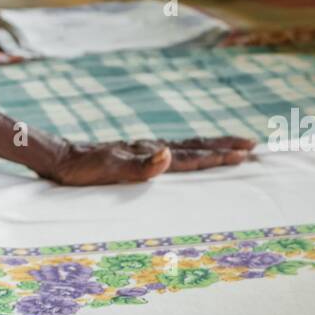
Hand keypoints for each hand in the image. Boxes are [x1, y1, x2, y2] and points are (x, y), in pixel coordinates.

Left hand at [47, 136, 255, 185]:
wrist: (60, 158)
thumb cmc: (83, 169)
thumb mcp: (108, 169)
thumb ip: (140, 165)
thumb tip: (169, 155)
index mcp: (151, 153)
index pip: (193, 156)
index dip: (220, 156)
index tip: (246, 154)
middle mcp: (153, 149)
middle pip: (197, 146)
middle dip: (226, 146)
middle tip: (254, 145)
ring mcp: (147, 150)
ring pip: (188, 146)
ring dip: (212, 146)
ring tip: (234, 146)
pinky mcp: (139, 153)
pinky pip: (175, 151)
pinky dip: (193, 151)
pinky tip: (192, 154)